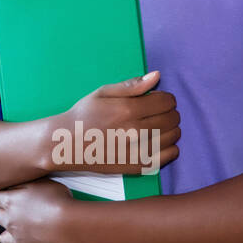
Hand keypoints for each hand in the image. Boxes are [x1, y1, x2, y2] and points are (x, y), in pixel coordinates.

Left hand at [0, 180, 78, 242]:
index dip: (3, 195)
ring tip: (21, 230)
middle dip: (4, 213)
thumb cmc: (59, 201)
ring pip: (3, 239)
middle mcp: (10, 221)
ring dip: (10, 234)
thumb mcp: (41, 182)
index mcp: (10, 201)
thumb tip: (17, 185)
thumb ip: (25, 184)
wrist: (71, 225)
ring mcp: (18, 240)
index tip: (11, 195)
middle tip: (17, 211)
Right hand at [59, 69, 179, 173]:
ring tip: (158, 126)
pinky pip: (169, 156)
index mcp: (127, 109)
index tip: (158, 99)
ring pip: (174, 136)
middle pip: (173, 119)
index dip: (166, 98)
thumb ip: (132, 85)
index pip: (166, 102)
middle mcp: (135, 131)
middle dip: (170, 112)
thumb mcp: (103, 93)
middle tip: (158, 112)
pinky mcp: (138, 166)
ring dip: (172, 128)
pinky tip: (159, 142)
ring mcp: (138, 151)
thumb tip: (157, 76)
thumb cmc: (84, 115)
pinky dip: (171, 148)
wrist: (68, 144)